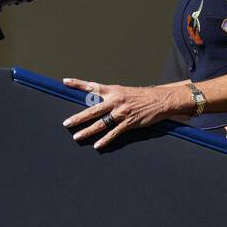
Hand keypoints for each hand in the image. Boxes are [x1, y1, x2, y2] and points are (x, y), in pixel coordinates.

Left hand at [61, 78, 187, 149]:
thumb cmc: (143, 96)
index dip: (78, 84)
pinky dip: (105, 139)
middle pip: (93, 110)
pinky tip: (98, 145)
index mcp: (114, 90)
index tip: (65, 81)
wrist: (162, 99)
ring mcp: (122, 112)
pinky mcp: (129, 122)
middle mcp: (116, 100)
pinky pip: (114, 132)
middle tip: (66, 123)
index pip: (92, 86)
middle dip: (78, 117)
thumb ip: (111, 96)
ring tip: (77, 137)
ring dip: (88, 131)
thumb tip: (96, 101)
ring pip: (101, 123)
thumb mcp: (125, 92)